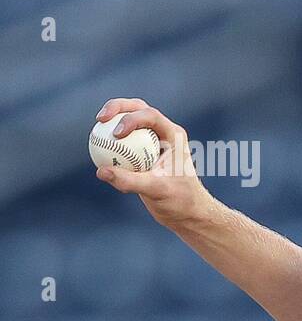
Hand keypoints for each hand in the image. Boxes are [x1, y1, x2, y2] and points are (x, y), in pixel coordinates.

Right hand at [93, 99, 215, 227]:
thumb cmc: (180, 200)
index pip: (151, 116)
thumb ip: (130, 181)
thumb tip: (101, 171)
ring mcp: (152, 141)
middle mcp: (163, 134)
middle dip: (117, 108)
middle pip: (138, 109)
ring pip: (129, 122)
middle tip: (100, 119)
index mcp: (174, 135)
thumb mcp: (157, 190)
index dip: (131, 119)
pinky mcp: (142, 153)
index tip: (116, 134)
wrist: (187, 212)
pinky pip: (123, 142)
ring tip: (95, 131)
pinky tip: (97, 150)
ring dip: (111, 122)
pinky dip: (110, 143)